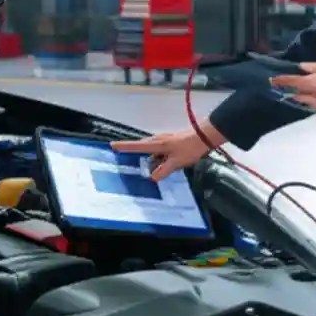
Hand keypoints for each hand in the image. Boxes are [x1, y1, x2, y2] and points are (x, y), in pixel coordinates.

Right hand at [110, 119, 226, 181]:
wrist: (204, 137)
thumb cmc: (189, 148)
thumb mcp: (176, 163)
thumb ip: (163, 171)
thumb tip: (151, 178)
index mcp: (157, 144)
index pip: (136, 146)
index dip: (124, 147)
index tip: (111, 146)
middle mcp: (158, 140)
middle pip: (142, 148)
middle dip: (133, 153)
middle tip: (124, 160)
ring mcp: (164, 140)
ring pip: (151, 151)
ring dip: (148, 158)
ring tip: (146, 170)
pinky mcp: (170, 143)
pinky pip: (158, 152)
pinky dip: (156, 158)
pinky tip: (160, 166)